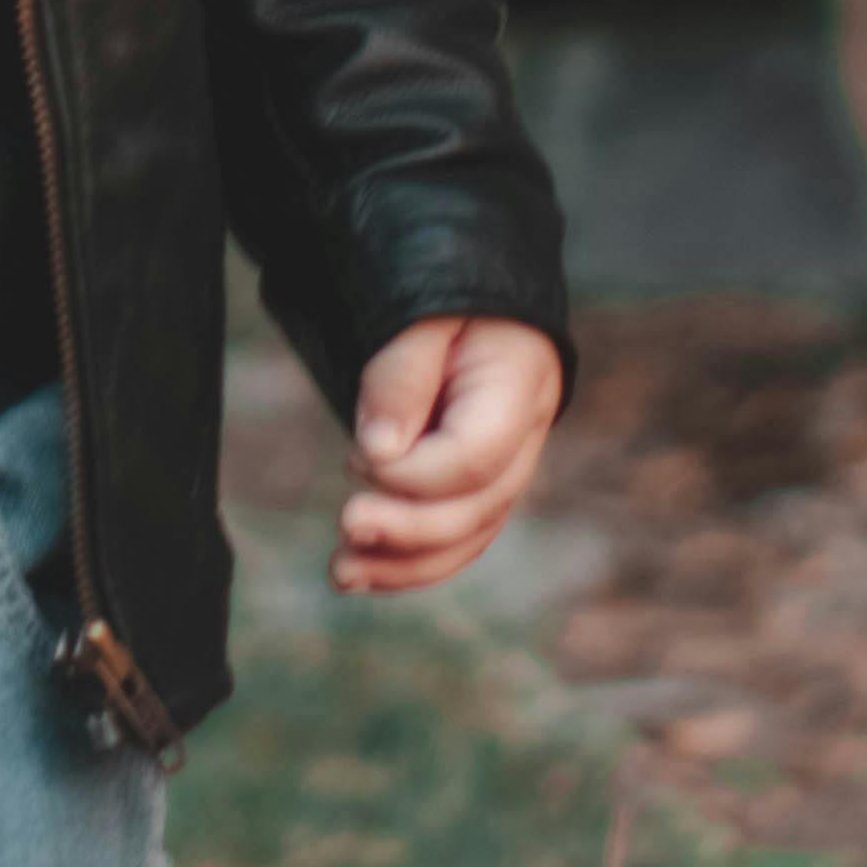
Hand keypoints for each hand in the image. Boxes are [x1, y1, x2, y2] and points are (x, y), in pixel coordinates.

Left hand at [333, 313, 563, 595]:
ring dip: (404, 563)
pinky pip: (455, 539)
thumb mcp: (422, 315)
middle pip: (478, 507)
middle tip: (346, 523)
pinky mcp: (478, 486)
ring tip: (341, 572)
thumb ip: (401, 377)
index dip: (414, 473)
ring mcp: (508, 467)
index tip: (355, 456)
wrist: (469, 293)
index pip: (475, 456)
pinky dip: (409, 563)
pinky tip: (359, 573)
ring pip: (468, 536)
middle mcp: (526, 436)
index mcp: (521, 384)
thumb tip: (377, 451)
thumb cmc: (444, 292)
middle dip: (408, 528)